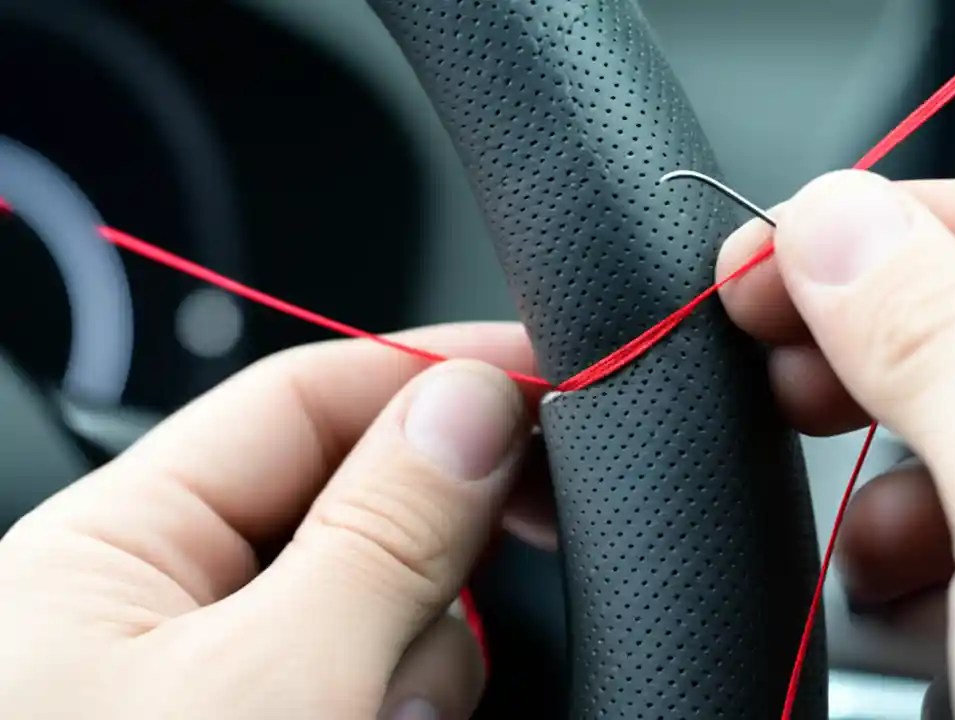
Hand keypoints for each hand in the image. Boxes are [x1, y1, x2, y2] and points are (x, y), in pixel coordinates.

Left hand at [0, 323, 540, 719]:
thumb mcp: (268, 684)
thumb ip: (380, 538)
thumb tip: (473, 406)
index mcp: (113, 551)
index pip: (297, 399)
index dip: (428, 370)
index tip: (547, 372)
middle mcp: (169, 614)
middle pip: (357, 502)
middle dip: (435, 542)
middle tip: (526, 549)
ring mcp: (235, 686)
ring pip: (391, 608)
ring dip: (423, 661)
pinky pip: (390, 682)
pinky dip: (416, 708)